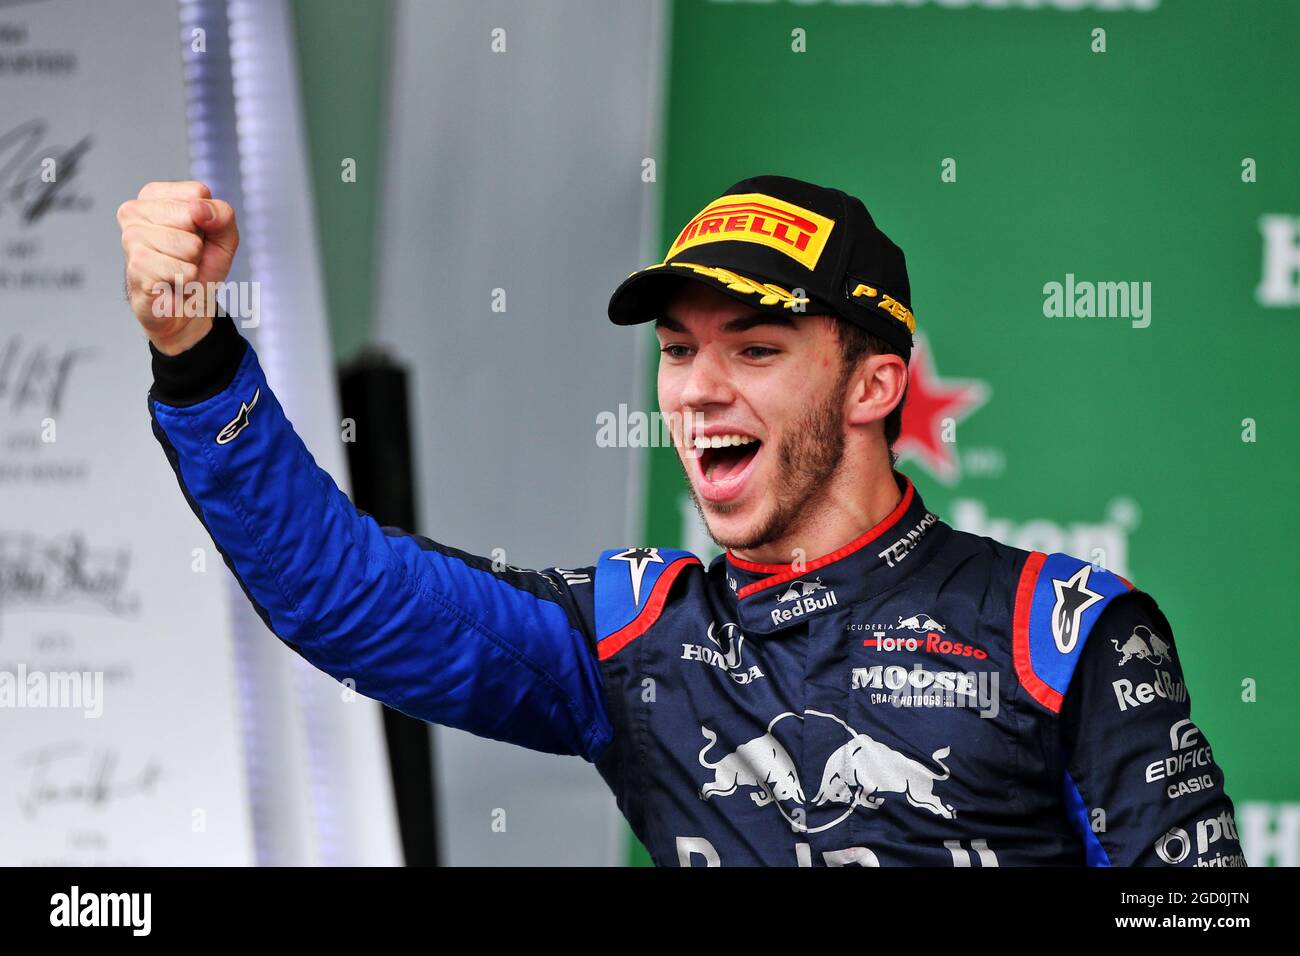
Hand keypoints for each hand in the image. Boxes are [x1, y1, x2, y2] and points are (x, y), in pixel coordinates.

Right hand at [117, 180, 238, 354]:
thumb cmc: (201, 266)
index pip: (197, 194)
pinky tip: (171, 282)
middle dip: (200, 243)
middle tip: (187, 256)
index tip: (198, 235)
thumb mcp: (223, 236)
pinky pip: (182, 270)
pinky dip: (187, 281)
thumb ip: (222, 214)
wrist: (187, 305)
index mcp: (154, 195)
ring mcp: (131, 238)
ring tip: (178, 269)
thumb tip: (198, 209)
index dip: (208, 220)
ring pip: (188, 245)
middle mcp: (134, 211)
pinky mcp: (136, 266)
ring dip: (192, 264)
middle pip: (191, 217)